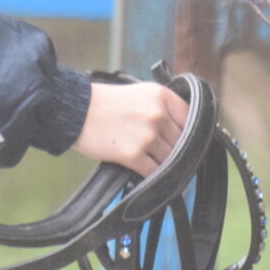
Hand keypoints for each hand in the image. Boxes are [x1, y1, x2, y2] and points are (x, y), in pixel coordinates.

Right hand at [72, 81, 190, 177]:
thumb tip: (186, 131)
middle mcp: (157, 115)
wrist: (77, 110)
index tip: (190, 143)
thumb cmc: (107, 102)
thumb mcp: (141, 93)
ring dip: (167, 166)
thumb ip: (164, 108)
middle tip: (173, 158)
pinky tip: (149, 174)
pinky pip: (155, 172)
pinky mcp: (133, 155)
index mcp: (162, 96)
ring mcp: (146, 136)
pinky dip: (155, 176)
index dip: (192, 134)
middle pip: (183, 142)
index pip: (191, 119)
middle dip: (178, 152)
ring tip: (159, 167)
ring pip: (171, 159)